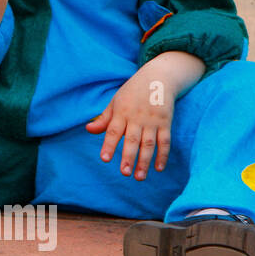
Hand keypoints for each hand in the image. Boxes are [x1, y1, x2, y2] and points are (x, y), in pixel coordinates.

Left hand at [87, 51, 204, 179]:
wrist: (157, 78)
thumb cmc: (132, 92)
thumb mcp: (115, 102)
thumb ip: (104, 118)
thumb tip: (88, 129)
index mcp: (121, 112)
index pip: (113, 131)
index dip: (109, 145)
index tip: (105, 159)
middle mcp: (137, 118)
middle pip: (132, 140)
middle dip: (128, 157)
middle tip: (124, 173)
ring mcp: (152, 121)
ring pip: (149, 144)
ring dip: (144, 161)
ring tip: (139, 177)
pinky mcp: (165, 122)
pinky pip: (165, 141)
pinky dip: (163, 155)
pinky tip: (159, 168)